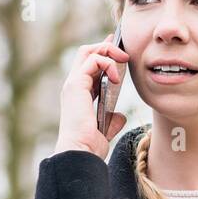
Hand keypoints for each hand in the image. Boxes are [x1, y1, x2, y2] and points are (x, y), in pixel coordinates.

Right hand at [53, 31, 129, 158]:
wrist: (81, 152)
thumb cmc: (89, 146)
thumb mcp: (104, 130)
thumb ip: (112, 120)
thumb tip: (121, 116)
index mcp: (79, 94)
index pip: (89, 66)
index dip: (103, 54)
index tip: (119, 51)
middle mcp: (73, 86)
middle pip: (86, 52)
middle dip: (106, 46)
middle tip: (124, 52)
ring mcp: (73, 83)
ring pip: (88, 51)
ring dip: (109, 52)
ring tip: (124, 61)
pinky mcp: (76, 84)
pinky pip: (93, 61)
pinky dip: (107, 64)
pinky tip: (116, 78)